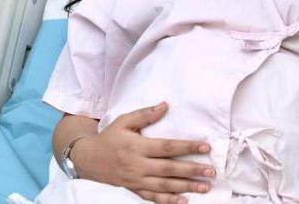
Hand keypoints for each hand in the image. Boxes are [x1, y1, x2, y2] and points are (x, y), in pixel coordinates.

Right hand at [72, 102, 214, 203]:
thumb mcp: (124, 121)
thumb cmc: (109, 137)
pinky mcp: (133, 190)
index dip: (187, 147)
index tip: (206, 147)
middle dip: (192, 170)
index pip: (167, 147)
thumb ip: (145, 114)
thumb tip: (165, 105)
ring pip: (164, 186)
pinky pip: (152, 198)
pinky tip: (183, 201)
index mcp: (137, 147)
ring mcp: (135, 181)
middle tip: (211, 171)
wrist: (87, 159)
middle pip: (169, 169)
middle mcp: (137, 166)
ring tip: (205, 187)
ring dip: (186, 187)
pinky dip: (168, 201)